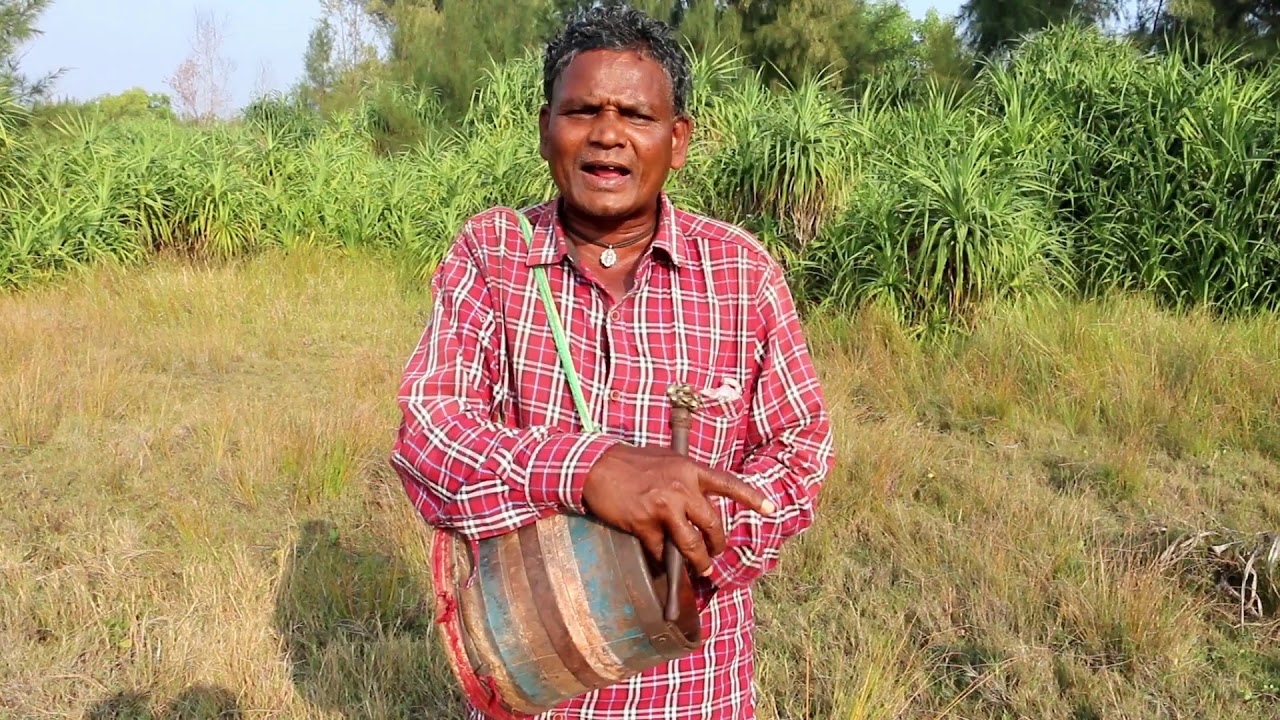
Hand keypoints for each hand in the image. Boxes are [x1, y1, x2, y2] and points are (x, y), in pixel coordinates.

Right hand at [581, 443, 775, 575]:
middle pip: (712, 524)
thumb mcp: (668, 462)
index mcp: (691, 469)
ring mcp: (664, 506)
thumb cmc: (634, 463)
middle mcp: (682, 487)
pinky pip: (662, 551)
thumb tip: (700, 507)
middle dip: (717, 545)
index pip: (728, 484)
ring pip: (691, 544)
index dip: (752, 498)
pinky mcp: (645, 523)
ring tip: (702, 568)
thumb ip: (687, 481)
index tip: (771, 510)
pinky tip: (663, 560)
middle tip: (716, 554)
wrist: (598, 466)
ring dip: (699, 562)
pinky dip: (664, 560)